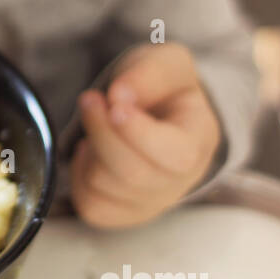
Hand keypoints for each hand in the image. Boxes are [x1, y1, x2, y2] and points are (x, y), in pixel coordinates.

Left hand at [69, 42, 222, 227]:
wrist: (158, 113)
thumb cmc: (163, 89)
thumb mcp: (167, 62)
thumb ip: (150, 73)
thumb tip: (119, 95)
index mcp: (200, 141)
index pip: (177, 155)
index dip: (139, 133)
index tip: (114, 104)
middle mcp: (182, 181)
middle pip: (133, 174)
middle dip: (101, 132)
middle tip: (90, 99)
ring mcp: (153, 203)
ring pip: (104, 187)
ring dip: (90, 149)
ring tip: (99, 125)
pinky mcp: (124, 215)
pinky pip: (90, 205)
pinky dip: (79, 175)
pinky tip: (92, 152)